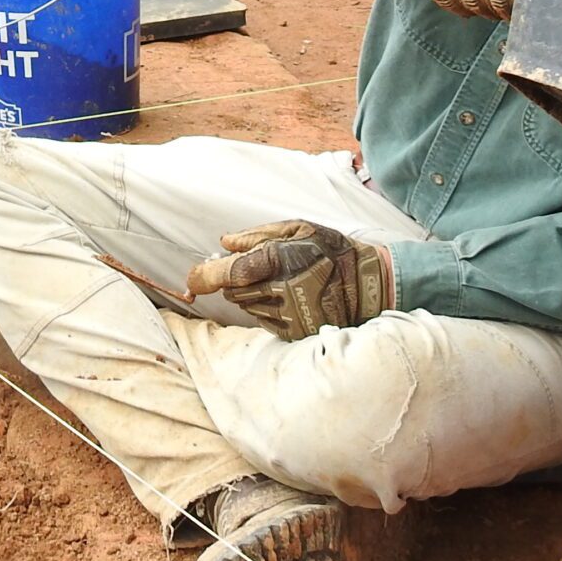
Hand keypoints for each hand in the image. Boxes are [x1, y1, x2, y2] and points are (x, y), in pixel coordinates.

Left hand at [185, 220, 393, 339]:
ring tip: (280, 282)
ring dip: (252, 295)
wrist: (368, 284)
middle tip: (253, 271)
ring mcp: (288, 313)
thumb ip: (256, 236)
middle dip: (233, 281)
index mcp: (278, 260)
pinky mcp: (295, 331)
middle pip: (233, 291)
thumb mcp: (297, 229)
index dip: (205, 276)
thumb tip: (224, 243)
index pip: (229, 273)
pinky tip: (289, 298)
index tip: (193, 278)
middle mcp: (281, 289)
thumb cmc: (330, 250)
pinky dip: (267, 309)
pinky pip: (264, 321)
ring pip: (247, 306)